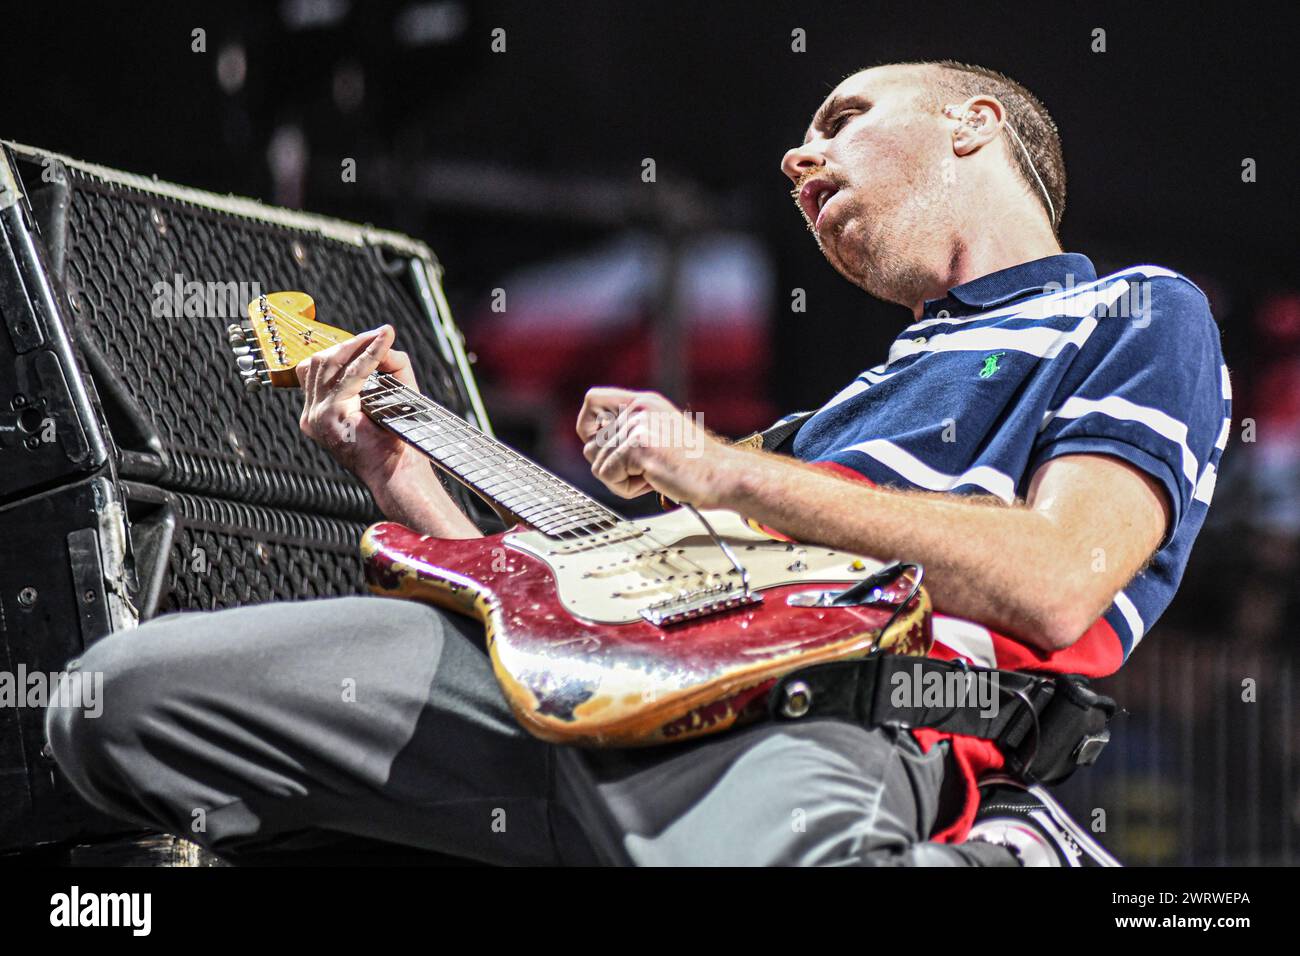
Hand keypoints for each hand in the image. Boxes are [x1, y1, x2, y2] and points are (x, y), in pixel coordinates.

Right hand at [296, 324, 425, 486]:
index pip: (318, 370)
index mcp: (320, 413)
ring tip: (383, 336)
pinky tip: (383, 342)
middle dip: (350, 344)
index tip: (370, 338)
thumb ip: (389, 367)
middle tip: (378, 335)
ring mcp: (317, 416)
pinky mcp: (330, 415)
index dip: (343, 350)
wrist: (397, 473)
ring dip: (359, 346)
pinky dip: (369, 355)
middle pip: (320, 362)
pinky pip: (350, 375)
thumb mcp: (391, 397)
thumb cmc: (396, 444)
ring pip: (331, 364)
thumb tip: (386, 341)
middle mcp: (313, 415)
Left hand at [576, 387, 736, 505]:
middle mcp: (639, 408)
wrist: (723, 476)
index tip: (603, 447)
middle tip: (644, 470)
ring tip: (652, 475)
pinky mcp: (638, 446)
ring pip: (598, 464)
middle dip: (613, 466)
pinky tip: (653, 481)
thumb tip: (592, 446)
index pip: (592, 400)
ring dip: (622, 480)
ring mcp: (638, 426)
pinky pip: (608, 476)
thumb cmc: (696, 464)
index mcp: (643, 402)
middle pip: (591, 444)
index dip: (588, 427)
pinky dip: (626, 488)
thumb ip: (630, 432)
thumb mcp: (660, 434)